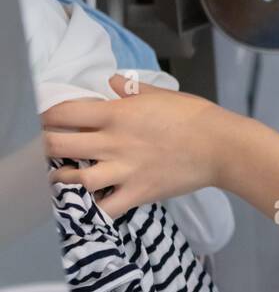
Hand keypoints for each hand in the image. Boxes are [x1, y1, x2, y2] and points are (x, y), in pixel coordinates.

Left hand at [40, 72, 228, 218]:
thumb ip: (131, 89)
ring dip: (64, 179)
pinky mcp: (138, 193)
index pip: (64, 113)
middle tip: (46, 149)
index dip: (47, 116)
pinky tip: (93, 202)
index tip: (44, 120)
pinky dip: (94, 208)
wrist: (221, 147)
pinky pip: (105, 208)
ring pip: (75, 178)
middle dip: (45, 147)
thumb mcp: (161, 94)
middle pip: (58, 145)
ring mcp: (123, 170)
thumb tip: (111, 82)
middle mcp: (113, 141)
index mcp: (116, 113)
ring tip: (64, 177)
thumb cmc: (194, 116)